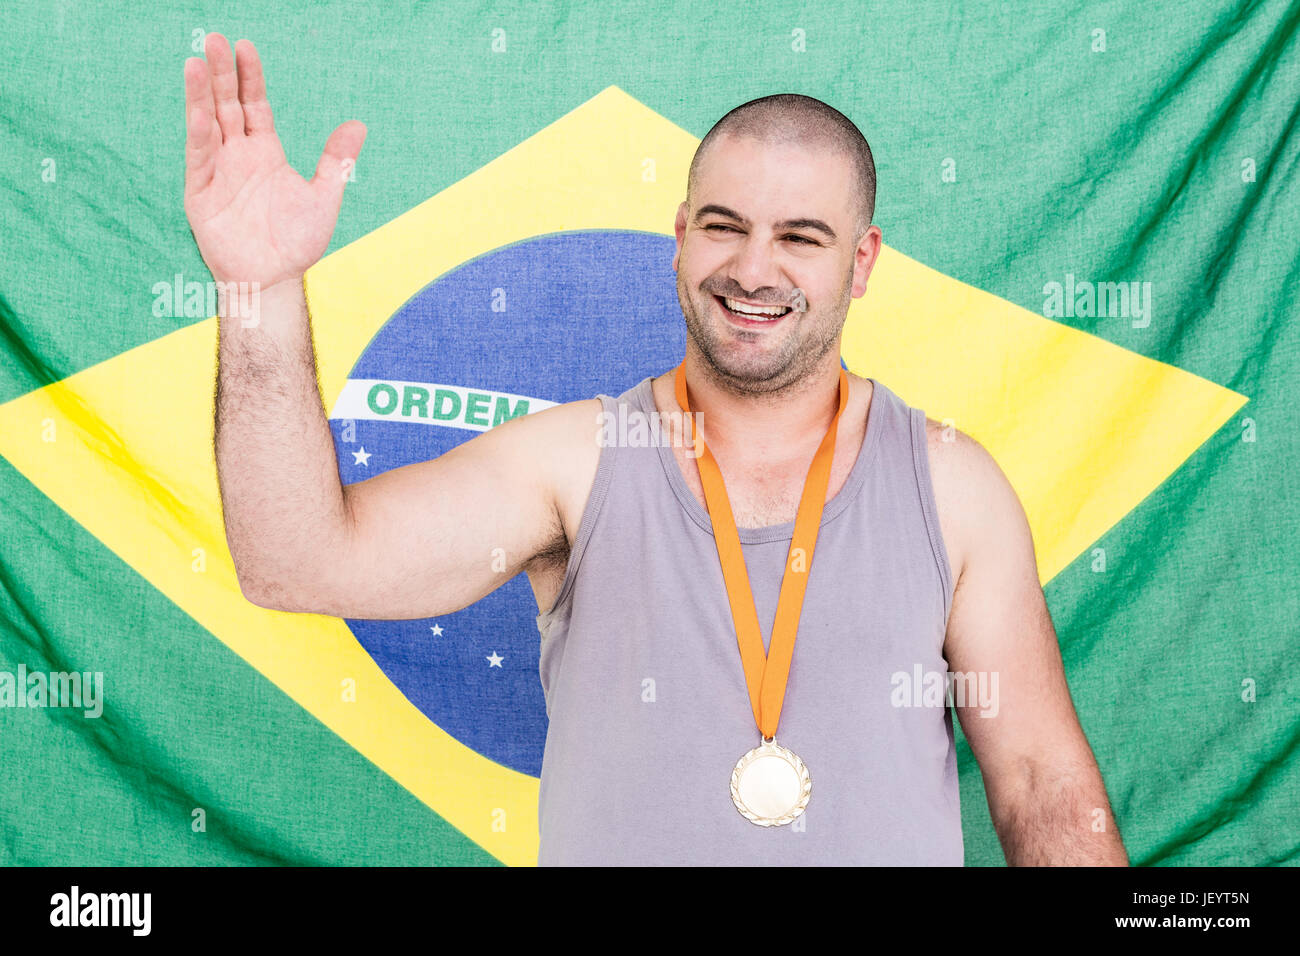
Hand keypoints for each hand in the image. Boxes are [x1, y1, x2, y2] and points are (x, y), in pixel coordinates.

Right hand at [183, 33, 365, 289]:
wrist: (273, 280)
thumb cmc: (296, 243)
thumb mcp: (323, 197)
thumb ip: (337, 161)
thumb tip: (359, 123)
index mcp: (265, 153)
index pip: (255, 105)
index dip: (250, 77)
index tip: (246, 47)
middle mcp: (238, 156)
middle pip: (228, 105)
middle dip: (222, 74)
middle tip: (215, 39)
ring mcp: (217, 172)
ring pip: (208, 124)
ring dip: (201, 95)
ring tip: (197, 61)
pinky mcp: (199, 193)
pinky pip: (199, 158)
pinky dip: (199, 135)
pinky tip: (199, 112)